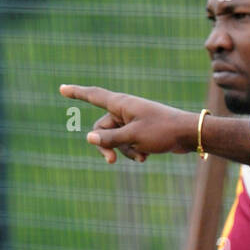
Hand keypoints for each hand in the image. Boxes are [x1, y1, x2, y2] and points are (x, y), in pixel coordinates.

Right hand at [59, 84, 196, 163]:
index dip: (76, 93)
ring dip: (124, 151)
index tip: (61, 89)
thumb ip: (110, 138)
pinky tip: (146, 157)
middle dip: (106, 145)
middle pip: (102, 128)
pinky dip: (134, 151)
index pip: (93, 96)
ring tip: (141, 156)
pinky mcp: (141, 131)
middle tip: (110, 161)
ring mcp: (133, 121)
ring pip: (116, 139)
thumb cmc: (162, 131)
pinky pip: (128, 143)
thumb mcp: (133, 137)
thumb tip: (89, 138)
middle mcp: (124, 110)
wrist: (188, 134)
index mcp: (120, 104)